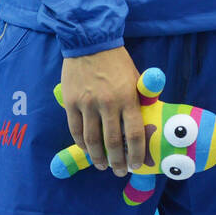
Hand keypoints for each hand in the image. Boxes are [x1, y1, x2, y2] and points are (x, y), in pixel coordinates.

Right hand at [60, 46, 144, 177]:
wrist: (90, 42)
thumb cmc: (117, 61)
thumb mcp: (135, 77)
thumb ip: (138, 100)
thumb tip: (144, 122)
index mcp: (128, 97)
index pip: (134, 134)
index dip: (136, 154)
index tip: (136, 165)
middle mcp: (108, 103)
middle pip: (112, 142)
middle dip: (117, 161)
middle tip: (118, 171)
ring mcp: (87, 104)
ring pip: (92, 140)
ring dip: (97, 157)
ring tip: (102, 165)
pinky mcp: (71, 103)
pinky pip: (75, 130)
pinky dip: (81, 144)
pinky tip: (87, 150)